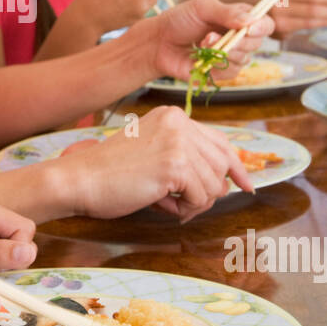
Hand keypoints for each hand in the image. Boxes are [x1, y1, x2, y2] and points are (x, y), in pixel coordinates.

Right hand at [56, 105, 253, 221]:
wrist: (80, 179)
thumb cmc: (110, 173)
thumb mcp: (153, 153)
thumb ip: (186, 160)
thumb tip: (225, 185)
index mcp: (173, 116)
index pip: (220, 140)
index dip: (236, 165)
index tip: (246, 184)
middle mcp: (180, 123)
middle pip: (223, 163)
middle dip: (211, 190)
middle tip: (186, 205)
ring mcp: (178, 142)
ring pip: (215, 183)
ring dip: (196, 202)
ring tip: (169, 204)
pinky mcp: (175, 165)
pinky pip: (202, 197)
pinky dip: (187, 208)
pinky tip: (164, 205)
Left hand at [146, 0, 275, 81]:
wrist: (159, 42)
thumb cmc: (179, 20)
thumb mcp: (202, 8)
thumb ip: (227, 12)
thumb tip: (250, 20)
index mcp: (239, 18)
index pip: (264, 23)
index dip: (262, 27)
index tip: (249, 28)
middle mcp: (239, 37)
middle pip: (256, 43)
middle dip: (237, 40)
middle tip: (212, 35)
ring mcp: (231, 56)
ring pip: (245, 59)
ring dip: (224, 52)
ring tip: (203, 43)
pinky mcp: (221, 73)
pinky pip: (232, 73)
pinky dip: (217, 65)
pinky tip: (202, 57)